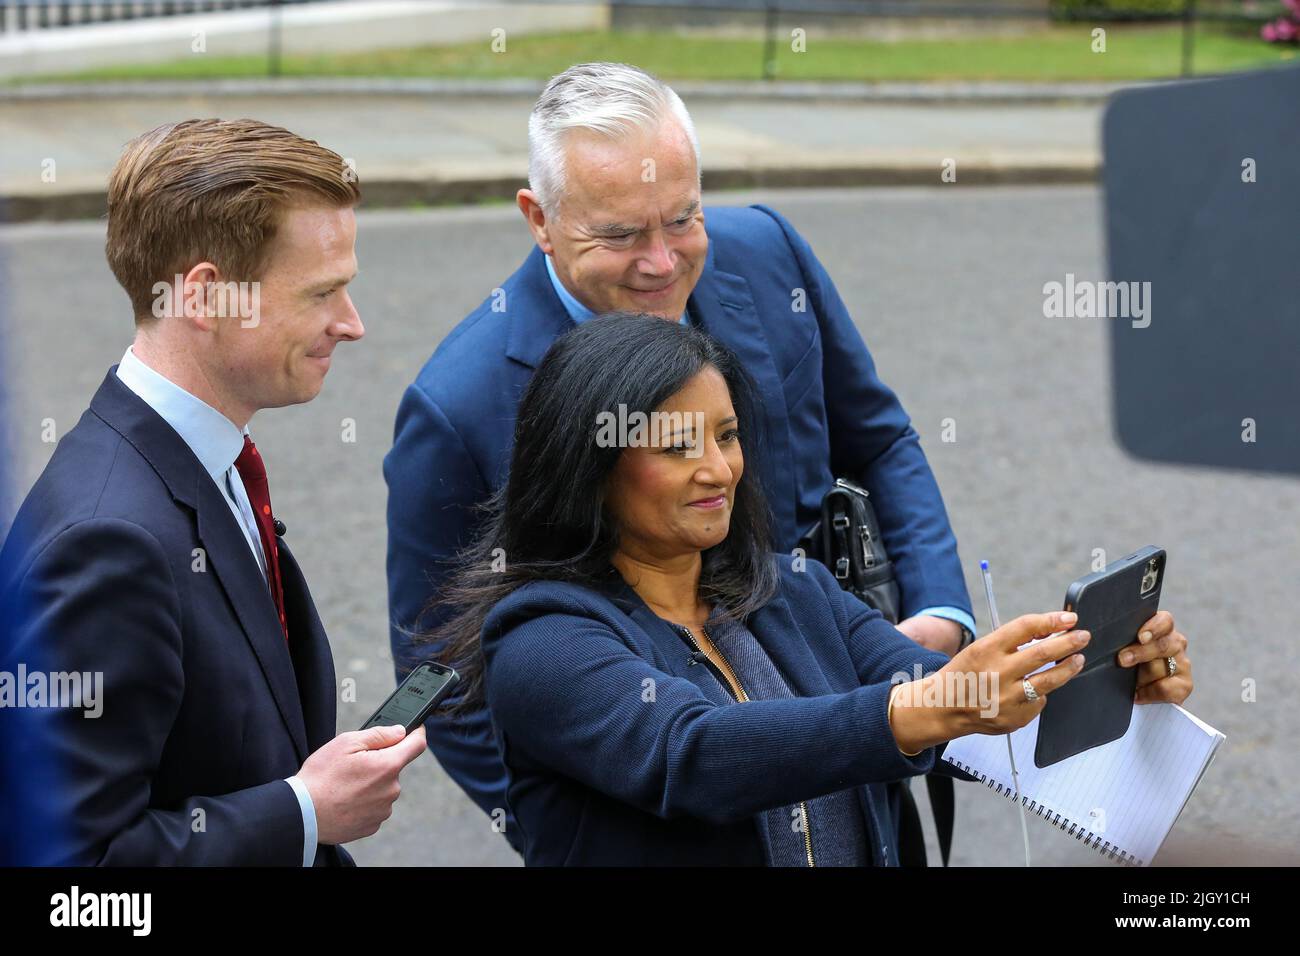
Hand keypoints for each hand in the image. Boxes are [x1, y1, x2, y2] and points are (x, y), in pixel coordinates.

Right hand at [297, 724, 426, 845]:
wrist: (302, 814)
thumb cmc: (321, 777)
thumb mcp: (346, 743)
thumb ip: (378, 734)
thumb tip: (400, 731)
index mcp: (388, 766)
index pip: (417, 745)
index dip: (416, 733)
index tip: (414, 729)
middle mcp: (391, 789)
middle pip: (394, 767)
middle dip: (380, 762)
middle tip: (354, 764)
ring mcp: (383, 810)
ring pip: (384, 787)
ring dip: (371, 783)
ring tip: (345, 785)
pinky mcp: (373, 824)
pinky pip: (375, 806)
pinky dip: (364, 801)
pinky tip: (346, 800)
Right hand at [888, 611, 1088, 752]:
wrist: (943, 708)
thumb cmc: (965, 673)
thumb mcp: (979, 649)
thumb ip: (1011, 642)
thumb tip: (1050, 632)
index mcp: (986, 649)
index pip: (1025, 628)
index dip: (1051, 621)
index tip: (1069, 619)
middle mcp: (997, 673)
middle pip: (1044, 653)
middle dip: (1069, 642)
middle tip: (1082, 636)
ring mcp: (1007, 698)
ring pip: (1050, 681)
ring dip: (1068, 668)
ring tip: (1077, 659)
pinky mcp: (1014, 718)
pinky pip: (1038, 702)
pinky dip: (1040, 694)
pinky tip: (1034, 690)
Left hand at [1118, 609, 1192, 704]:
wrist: (1132, 694)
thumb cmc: (1121, 664)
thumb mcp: (1116, 649)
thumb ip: (1112, 639)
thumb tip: (1091, 635)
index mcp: (1159, 629)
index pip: (1164, 621)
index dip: (1154, 627)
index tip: (1140, 637)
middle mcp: (1174, 643)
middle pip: (1163, 645)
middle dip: (1140, 653)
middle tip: (1122, 660)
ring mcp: (1182, 663)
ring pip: (1161, 667)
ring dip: (1141, 676)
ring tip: (1128, 682)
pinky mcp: (1184, 685)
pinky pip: (1166, 689)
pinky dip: (1148, 693)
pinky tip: (1137, 695)